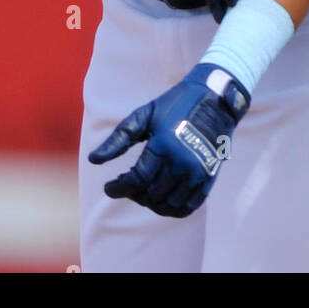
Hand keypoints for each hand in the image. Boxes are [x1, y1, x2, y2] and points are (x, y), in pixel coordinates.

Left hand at [88, 63, 249, 217]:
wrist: (216, 98)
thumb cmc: (175, 104)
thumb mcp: (145, 115)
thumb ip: (118, 139)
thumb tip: (93, 160)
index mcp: (164, 145)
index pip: (135, 180)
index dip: (117, 188)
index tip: (108, 187)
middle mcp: (182, 162)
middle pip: (150, 195)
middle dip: (132, 193)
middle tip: (127, 182)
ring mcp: (198, 172)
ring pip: (167, 205)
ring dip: (150, 202)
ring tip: (144, 189)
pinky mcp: (209, 178)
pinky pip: (187, 207)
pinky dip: (172, 209)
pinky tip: (162, 197)